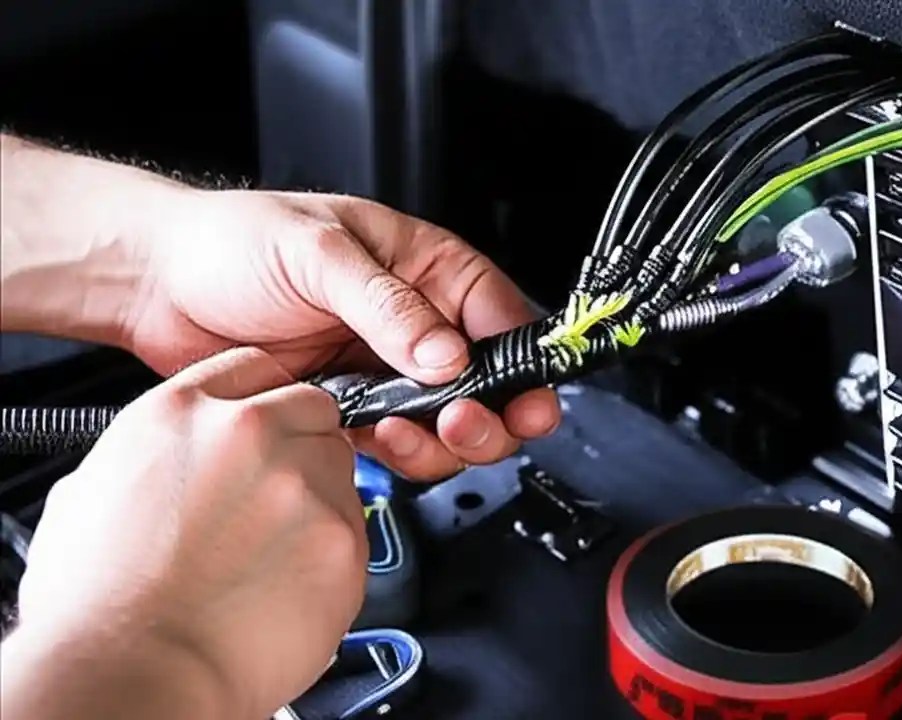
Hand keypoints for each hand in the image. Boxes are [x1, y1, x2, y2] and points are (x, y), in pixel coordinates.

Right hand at [2, 348, 364, 719]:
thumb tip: (164, 463)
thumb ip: (146, 459)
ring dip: (320, 498)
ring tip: (271, 552)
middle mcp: (249, 434)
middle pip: (312, 409)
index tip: (266, 422)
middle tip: (273, 496)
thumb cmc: (99, 606)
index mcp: (180, 414)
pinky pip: (358, 528)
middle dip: (301, 444)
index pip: (253, 369)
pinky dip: (333, 552)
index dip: (263, 399)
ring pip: (341, 468)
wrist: (134, 676)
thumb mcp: (89, 497)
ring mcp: (302, 483)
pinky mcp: (344, 537)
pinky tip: (286, 583)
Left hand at [126, 188, 560, 479]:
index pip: (502, 316)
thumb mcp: (319, 255)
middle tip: (466, 423)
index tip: (525, 397)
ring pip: (449, 421)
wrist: (154, 284)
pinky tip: (379, 439)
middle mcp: (415, 322)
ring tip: (416, 431)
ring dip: (446, 439)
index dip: (524, 361)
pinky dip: (400, 452)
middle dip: (493, 412)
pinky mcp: (351, 407)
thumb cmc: (232, 241)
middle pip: (490, 382)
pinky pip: (398, 441)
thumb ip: (388, 307)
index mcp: (426, 268)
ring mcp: (385, 368)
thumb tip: (447, 354)